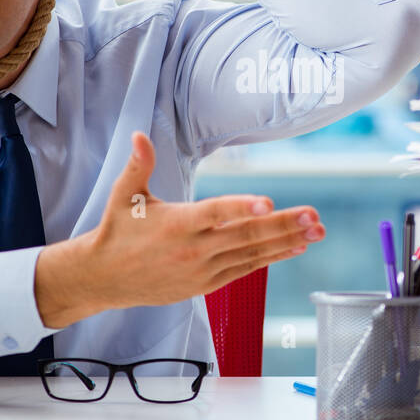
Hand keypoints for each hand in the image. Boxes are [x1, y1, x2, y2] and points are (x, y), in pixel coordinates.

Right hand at [35, 131, 325, 325]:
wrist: (104, 277)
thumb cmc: (117, 231)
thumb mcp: (124, 195)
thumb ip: (138, 165)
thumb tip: (139, 135)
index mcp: (176, 223)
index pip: (215, 212)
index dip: (242, 206)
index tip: (270, 201)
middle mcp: (193, 249)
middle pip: (245, 235)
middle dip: (283, 225)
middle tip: (313, 216)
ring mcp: (202, 269)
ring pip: (251, 254)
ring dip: (286, 242)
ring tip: (316, 232)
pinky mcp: (206, 284)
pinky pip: (245, 269)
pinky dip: (270, 258)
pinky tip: (294, 247)